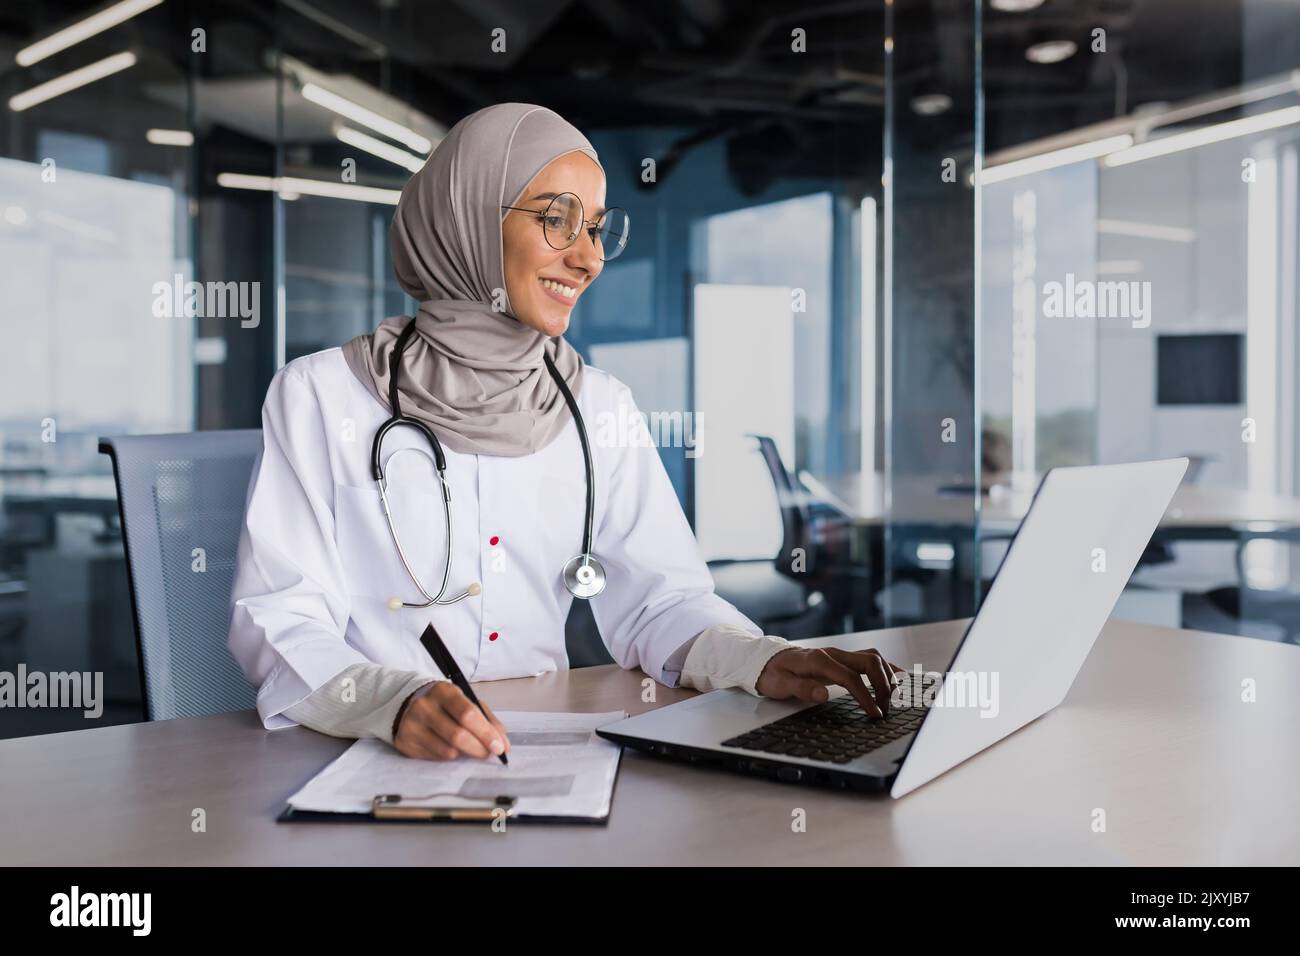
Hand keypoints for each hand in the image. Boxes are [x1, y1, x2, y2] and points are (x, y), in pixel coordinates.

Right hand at [393, 681, 511, 760]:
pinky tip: (451, 748)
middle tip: (489, 754)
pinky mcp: (406, 742)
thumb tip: (504, 745)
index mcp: (444, 691)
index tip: (499, 747)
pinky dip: (450, 757)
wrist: (407, 704)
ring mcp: (412, 725)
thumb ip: (487, 720)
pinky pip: (436, 758)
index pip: (467, 714)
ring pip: (447, 751)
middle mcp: (425, 707)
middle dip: (479, 748)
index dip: (486, 733)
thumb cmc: (445, 704)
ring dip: (465, 754)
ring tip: (470, 748)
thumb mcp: (465, 702)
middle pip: (458, 735)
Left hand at [755, 646, 904, 718]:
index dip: (866, 696)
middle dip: (883, 685)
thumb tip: (823, 694)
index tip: (875, 713)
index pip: (851, 677)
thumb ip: (801, 689)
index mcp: (818, 660)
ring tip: (893, 699)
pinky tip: (898, 677)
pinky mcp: (842, 659)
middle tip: (884, 710)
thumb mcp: (780, 686)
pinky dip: (885, 668)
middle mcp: (832, 653)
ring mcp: (838, 654)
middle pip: (869, 662)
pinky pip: (869, 659)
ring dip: (887, 676)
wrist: (766, 661)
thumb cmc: (773, 674)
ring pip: (872, 658)